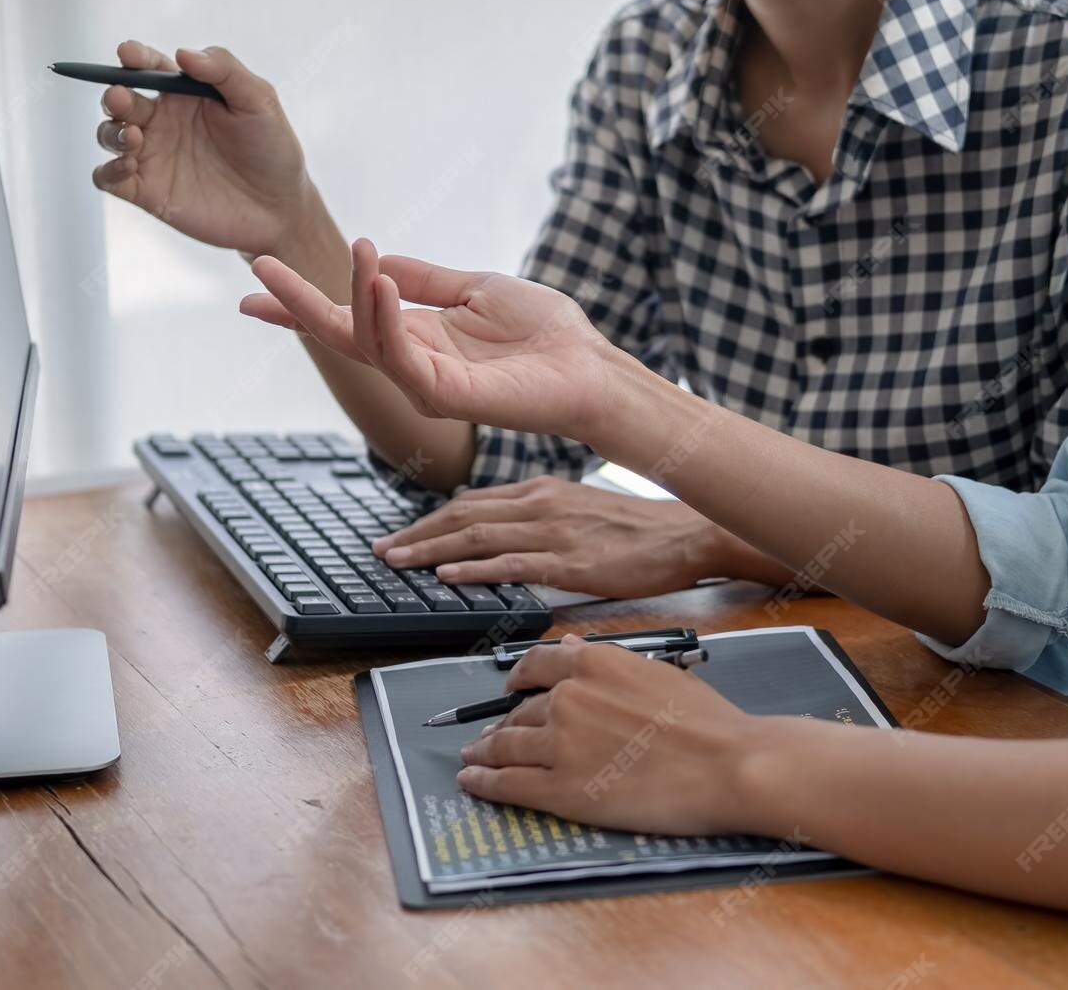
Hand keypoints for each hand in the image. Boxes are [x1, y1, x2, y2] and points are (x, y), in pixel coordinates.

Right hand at [91, 39, 317, 254]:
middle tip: (121, 97)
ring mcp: (152, 156)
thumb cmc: (272, 149)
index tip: (129, 54)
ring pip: (109, 134)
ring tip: (135, 136)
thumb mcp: (259, 101)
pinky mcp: (147, 192)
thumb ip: (225, 70)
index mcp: (184, 94)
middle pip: (121, 98)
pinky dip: (108, 169)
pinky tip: (130, 165)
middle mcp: (162, 121)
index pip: (148, 67)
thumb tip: (183, 53)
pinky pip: (108, 177)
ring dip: (111, 131)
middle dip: (115, 94)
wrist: (280, 208)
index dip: (134, 57)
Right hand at [238, 238, 633, 443]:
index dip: (300, 303)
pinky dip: (387, 318)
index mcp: (417, 336)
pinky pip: (402, 355)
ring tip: (361, 252)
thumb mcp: (476, 289)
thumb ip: (427, 279)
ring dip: (354, 294)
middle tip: (258, 267)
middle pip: (339, 334)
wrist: (590, 366)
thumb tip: (381, 260)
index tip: (256, 280)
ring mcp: (425, 383)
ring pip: (368, 341)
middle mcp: (412, 363)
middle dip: (296, 304)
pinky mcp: (447, 395)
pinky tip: (381, 282)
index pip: (346, 319)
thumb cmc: (544, 333)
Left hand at [374, 478, 726, 597]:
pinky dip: (474, 569)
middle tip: (383, 551)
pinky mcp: (570, 562)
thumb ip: (538, 518)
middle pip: (464, 516)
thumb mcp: (578, 509)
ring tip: (399, 562)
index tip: (401, 534)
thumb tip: (498, 534)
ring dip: (431, 550)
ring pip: (478, 536)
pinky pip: (512, 563)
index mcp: (541, 491)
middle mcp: (540, 504)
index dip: (430, 519)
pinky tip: (448, 576)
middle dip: (417, 533)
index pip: (471, 502)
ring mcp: (554, 532)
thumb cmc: (637, 529)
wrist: (684, 535)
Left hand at [457, 634, 758, 835]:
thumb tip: (570, 645)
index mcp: (592, 661)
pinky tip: (472, 781)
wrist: (729, 765)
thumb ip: (607, 661)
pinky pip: (508, 783)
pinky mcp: (561, 789)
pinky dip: (484, 782)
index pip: (536, 664)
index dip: (516, 678)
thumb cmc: (707, 721)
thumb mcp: (657, 671)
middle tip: (491, 734)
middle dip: (502, 722)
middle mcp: (567, 696)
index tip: (509, 687)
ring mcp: (559, 743)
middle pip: (519, 709)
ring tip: (475, 757)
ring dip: (485, 751)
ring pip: (506, 745)